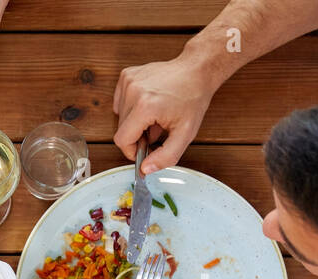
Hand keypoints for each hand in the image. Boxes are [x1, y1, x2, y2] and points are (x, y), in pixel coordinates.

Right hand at [113, 54, 217, 173]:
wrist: (197, 69)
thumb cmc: (193, 98)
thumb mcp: (186, 133)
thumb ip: (166, 157)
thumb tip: (145, 169)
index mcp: (146, 106)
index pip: (122, 140)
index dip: (132, 150)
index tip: (145, 149)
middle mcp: (133, 91)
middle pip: (121, 129)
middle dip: (137, 135)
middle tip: (156, 130)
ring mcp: (128, 81)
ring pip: (120, 116)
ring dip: (135, 121)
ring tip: (154, 115)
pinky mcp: (127, 75)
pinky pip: (120, 102)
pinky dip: (131, 107)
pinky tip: (147, 103)